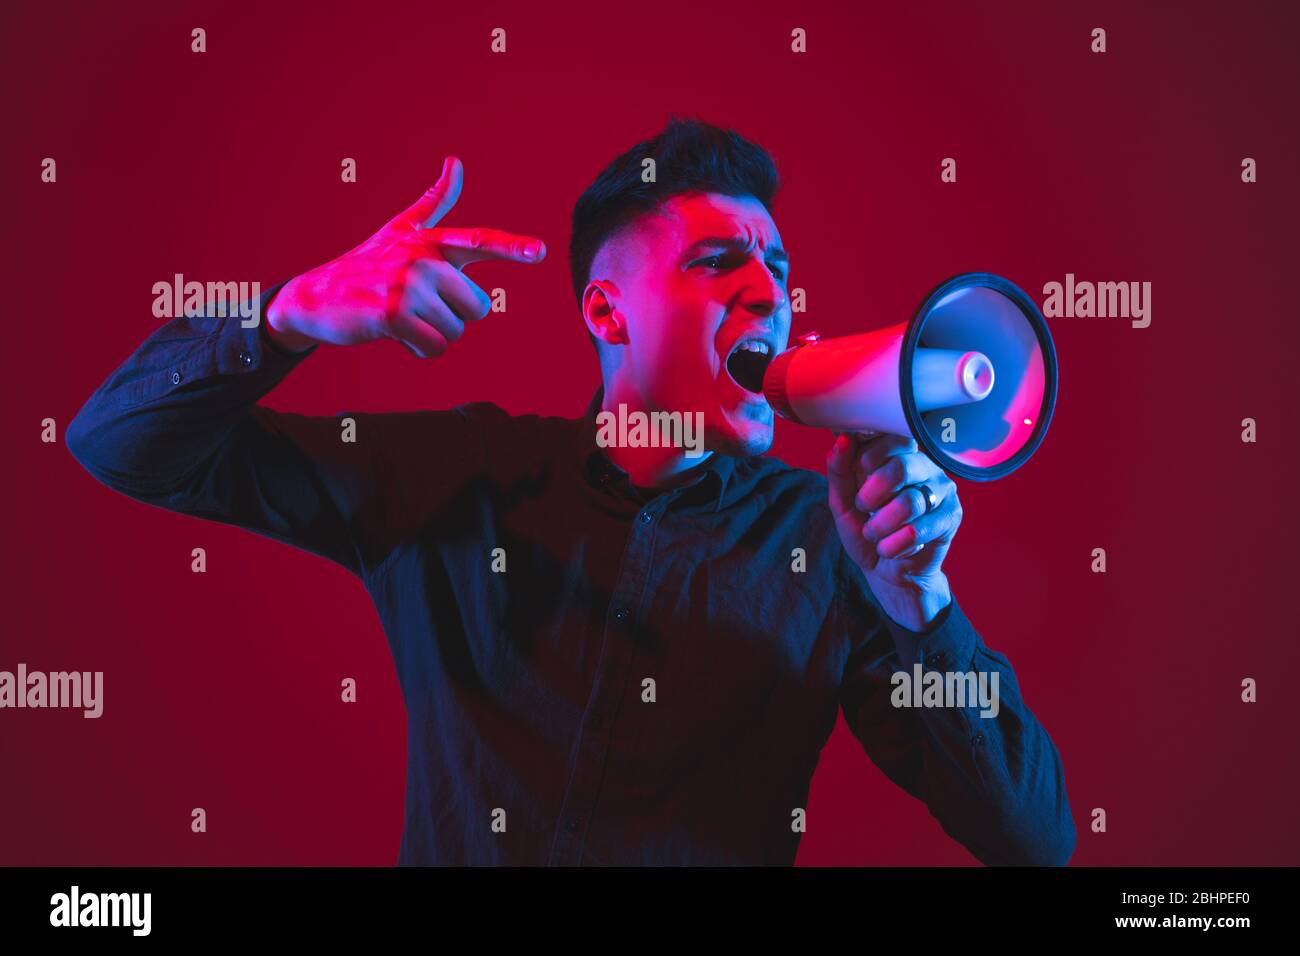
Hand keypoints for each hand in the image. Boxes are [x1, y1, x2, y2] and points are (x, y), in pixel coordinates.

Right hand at [264, 156, 545, 355]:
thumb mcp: (400, 232)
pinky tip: (395, 333)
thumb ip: (433, 202)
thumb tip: (455, 162)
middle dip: (451, 317)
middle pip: (476, 308)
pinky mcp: (394, 314)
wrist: (313, 298)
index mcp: (429, 241)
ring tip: (402, 317)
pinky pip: (435, 347)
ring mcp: (407, 285)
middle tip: (416, 305)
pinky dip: (419, 349)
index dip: (511, 247)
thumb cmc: (365, 266)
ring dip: (432, 334)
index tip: (539, 252)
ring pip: (456, 332)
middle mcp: (422, 259)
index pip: (478, 242)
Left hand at [826, 431, 961, 630]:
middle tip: (864, 509)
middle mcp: (925, 467)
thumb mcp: (843, 502)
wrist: (885, 570)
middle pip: (901, 467)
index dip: (868, 458)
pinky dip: (894, 546)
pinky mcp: (950, 517)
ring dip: (880, 526)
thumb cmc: (867, 530)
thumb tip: (844, 439)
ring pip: (909, 503)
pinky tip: (891, 549)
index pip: (891, 437)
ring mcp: (942, 490)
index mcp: (899, 455)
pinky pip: (918, 531)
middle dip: (871, 495)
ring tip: (875, 534)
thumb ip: (839, 470)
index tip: (860, 476)